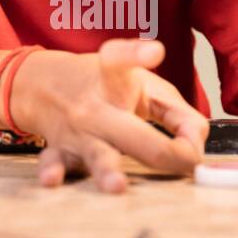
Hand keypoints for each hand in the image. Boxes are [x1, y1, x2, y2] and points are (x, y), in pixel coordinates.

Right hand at [11, 39, 209, 192]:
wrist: (40, 86)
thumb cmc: (104, 88)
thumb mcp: (144, 86)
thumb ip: (179, 113)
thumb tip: (197, 147)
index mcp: (114, 79)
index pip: (120, 60)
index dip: (137, 55)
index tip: (154, 52)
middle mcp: (95, 106)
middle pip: (130, 130)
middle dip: (161, 152)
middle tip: (186, 162)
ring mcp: (76, 130)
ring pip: (94, 154)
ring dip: (106, 171)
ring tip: (117, 185)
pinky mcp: (59, 150)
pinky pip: (54, 163)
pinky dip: (52, 171)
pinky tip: (53, 180)